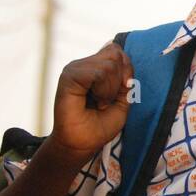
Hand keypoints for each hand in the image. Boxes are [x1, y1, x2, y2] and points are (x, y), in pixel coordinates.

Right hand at [47, 42, 134, 164]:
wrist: (82, 144)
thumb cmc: (100, 124)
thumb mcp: (122, 98)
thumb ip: (125, 78)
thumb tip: (123, 58)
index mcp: (94, 67)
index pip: (117, 51)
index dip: (126, 70)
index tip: (121, 91)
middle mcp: (83, 65)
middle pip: (115, 53)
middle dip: (120, 80)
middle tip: (107, 100)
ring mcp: (74, 69)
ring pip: (110, 63)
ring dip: (111, 89)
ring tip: (100, 103)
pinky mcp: (68, 77)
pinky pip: (98, 72)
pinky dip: (104, 90)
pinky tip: (96, 102)